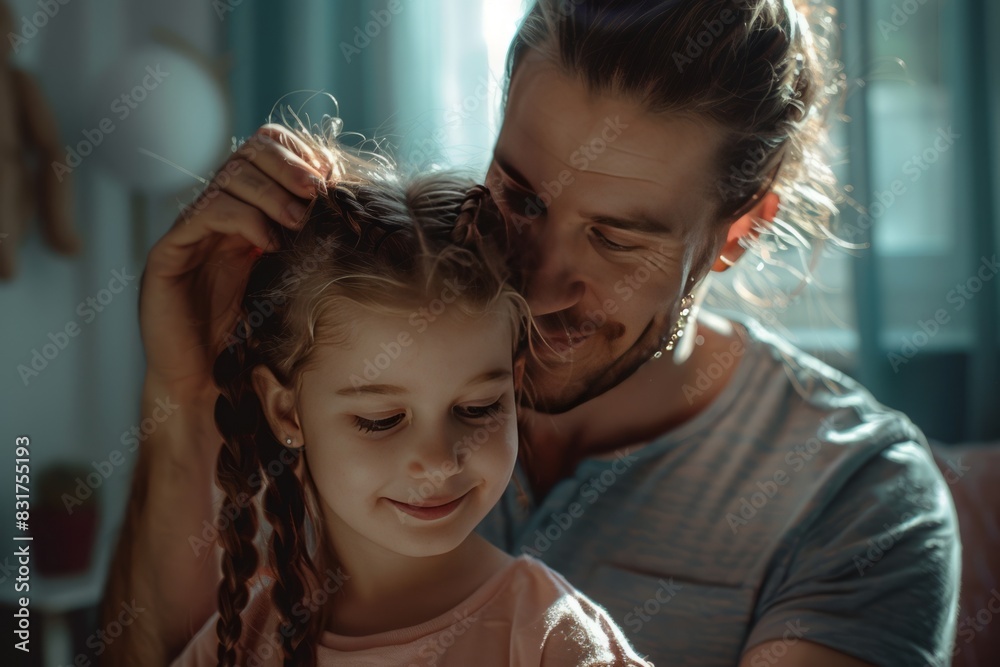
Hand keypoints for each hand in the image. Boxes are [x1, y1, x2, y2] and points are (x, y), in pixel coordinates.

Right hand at [139, 124, 327, 403]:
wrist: (205, 383)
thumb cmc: (253, 338)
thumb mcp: (292, 280)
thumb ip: (311, 244)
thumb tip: (356, 213)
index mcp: (246, 212)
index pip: (263, 149)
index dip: (294, 153)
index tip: (328, 174)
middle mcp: (215, 213)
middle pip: (247, 153)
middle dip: (286, 164)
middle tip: (316, 189)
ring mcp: (190, 231)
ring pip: (228, 178)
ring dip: (271, 192)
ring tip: (299, 219)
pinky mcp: (169, 253)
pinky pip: (205, 214)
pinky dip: (244, 219)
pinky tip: (270, 242)